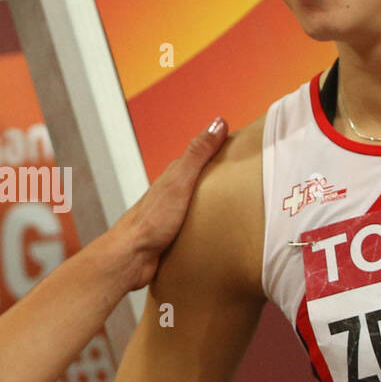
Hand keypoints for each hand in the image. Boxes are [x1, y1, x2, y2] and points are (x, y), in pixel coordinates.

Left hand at [109, 118, 229, 290]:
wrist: (131, 258)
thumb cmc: (151, 221)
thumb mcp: (180, 182)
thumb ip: (198, 154)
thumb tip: (218, 122)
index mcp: (174, 176)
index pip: (201, 154)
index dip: (221, 148)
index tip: (243, 144)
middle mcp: (173, 192)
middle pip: (201, 178)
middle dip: (222, 175)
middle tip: (249, 174)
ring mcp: (173, 214)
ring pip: (200, 202)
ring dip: (217, 201)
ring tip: (241, 202)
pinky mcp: (175, 234)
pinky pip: (197, 224)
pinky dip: (210, 222)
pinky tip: (220, 228)